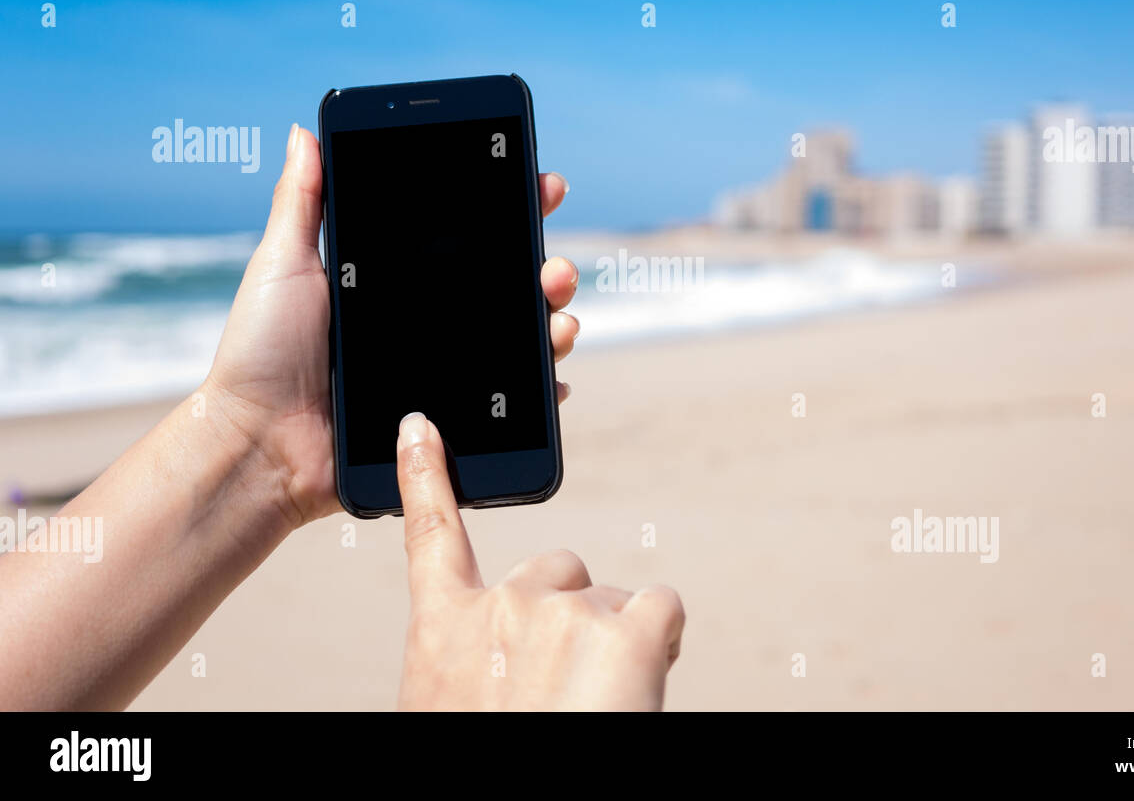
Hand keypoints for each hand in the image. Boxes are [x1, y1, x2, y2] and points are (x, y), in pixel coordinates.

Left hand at [203, 124, 580, 525]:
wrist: (259, 444)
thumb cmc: (260, 353)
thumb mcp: (282, 264)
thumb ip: (301, 200)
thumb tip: (304, 132)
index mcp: (396, 282)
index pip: (466, 238)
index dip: (509, 211)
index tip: (544, 188)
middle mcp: (425, 322)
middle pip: (505, 287)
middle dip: (545, 270)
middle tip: (555, 267)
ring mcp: (440, 370)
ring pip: (517, 341)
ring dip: (551, 325)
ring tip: (558, 320)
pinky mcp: (444, 420)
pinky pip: (507, 407)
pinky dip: (539, 394)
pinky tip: (554, 383)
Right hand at [394, 413, 684, 709]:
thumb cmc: (485, 758)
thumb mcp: (454, 705)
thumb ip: (479, 661)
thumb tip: (518, 659)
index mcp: (444, 632)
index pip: (432, 534)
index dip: (425, 475)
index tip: (421, 427)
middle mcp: (502, 606)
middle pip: (557, 572)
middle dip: (571, 617)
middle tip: (569, 691)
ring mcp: (566, 612)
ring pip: (612, 599)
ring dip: (615, 640)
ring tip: (598, 708)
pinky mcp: (628, 631)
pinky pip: (662, 605)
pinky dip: (662, 640)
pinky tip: (644, 682)